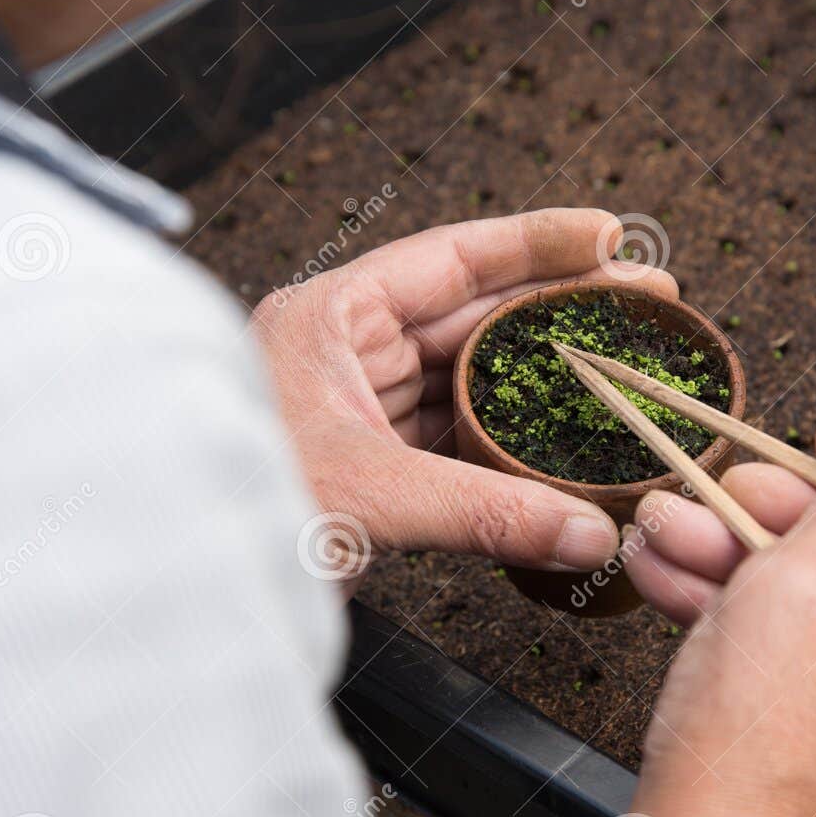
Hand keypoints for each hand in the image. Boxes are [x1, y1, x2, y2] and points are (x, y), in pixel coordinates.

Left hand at [251, 208, 676, 580]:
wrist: (172, 580)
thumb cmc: (229, 509)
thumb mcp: (369, 497)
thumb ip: (486, 511)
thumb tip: (587, 533)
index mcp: (331, 317)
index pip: (453, 258)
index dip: (539, 243)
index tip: (610, 237)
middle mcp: (345, 349)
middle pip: (473, 313)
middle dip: (559, 310)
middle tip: (644, 304)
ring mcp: (356, 405)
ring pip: (467, 378)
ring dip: (539, 381)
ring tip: (615, 372)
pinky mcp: (365, 461)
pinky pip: (450, 437)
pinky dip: (504, 442)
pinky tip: (557, 442)